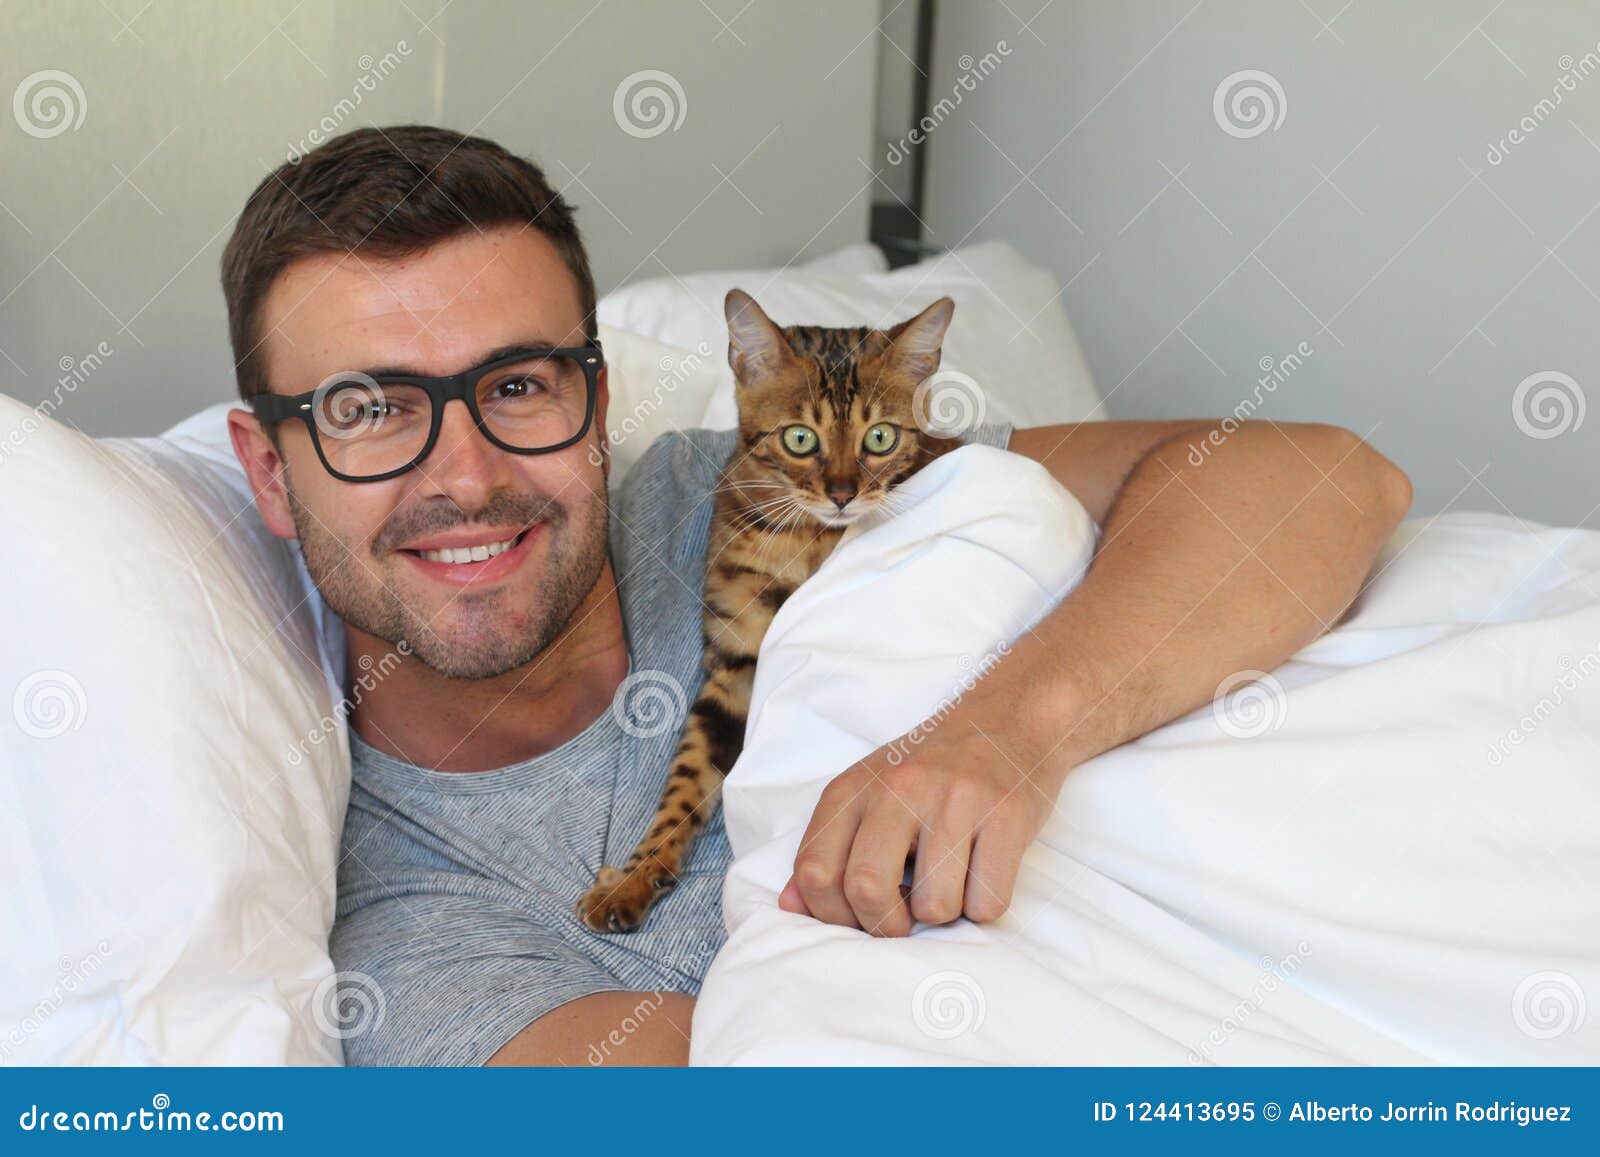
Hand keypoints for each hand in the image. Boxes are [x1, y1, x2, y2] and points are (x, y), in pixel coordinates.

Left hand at [777, 668, 1069, 935]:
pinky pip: (987, 903)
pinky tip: (984, 869)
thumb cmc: (931, 770)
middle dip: (886, 925)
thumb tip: (789, 905)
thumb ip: (827, 847)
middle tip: (905, 917)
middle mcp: (898, 787)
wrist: (1009, 718)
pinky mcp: (1006, 814)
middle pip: (868, 890)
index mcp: (854, 787)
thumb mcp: (868, 793)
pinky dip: (985, 904)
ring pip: (935, 907)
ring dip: (944, 913)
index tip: (858, 913)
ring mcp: (955, 799)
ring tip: (952, 879)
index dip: (832, 914)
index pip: (814, 871)